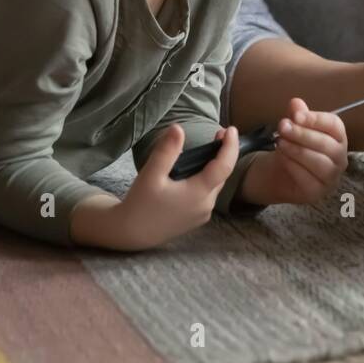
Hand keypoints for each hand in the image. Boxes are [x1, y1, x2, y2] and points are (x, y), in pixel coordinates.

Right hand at [119, 124, 238, 248]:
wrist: (132, 234)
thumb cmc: (140, 204)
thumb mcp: (150, 175)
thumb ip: (166, 151)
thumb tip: (178, 128)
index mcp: (198, 193)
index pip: (224, 166)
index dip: (230, 146)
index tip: (231, 129)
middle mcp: (206, 205)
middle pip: (223, 175)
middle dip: (224, 153)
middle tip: (220, 133)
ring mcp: (202, 214)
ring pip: (216, 185)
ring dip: (217, 166)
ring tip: (211, 147)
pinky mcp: (196, 218)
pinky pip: (209, 194)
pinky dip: (209, 178)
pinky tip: (199, 170)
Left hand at [241, 98, 347, 204]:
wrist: (280, 174)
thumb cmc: (292, 147)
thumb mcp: (292, 128)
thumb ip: (296, 115)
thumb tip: (296, 102)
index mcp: (338, 138)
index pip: (335, 126)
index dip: (316, 119)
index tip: (296, 115)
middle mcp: (340, 158)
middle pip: (327, 144)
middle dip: (303, 134)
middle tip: (282, 127)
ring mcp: (331, 178)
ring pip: (319, 162)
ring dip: (297, 150)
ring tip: (279, 142)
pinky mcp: (317, 193)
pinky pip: (308, 179)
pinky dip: (292, 166)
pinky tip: (281, 157)